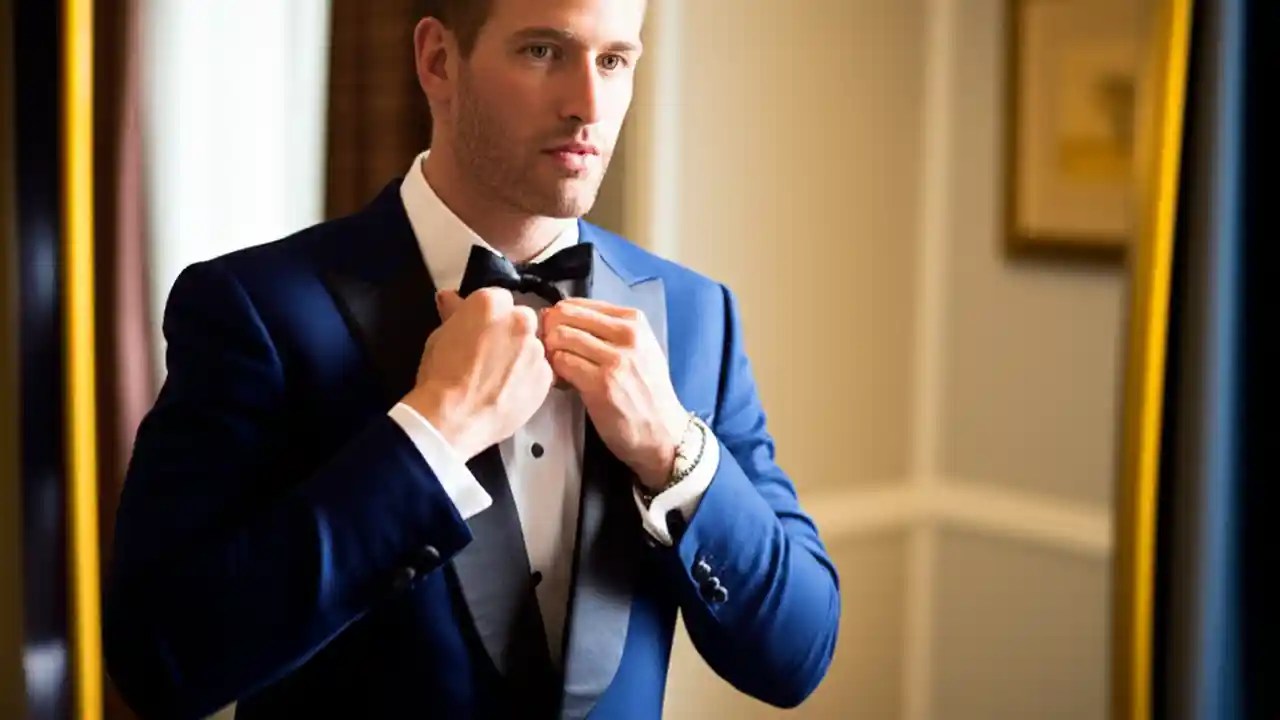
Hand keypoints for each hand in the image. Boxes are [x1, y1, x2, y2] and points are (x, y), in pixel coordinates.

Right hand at [402, 288, 553, 459]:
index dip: (488, 317)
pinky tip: (508, 392)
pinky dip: (528, 379)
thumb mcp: (439, 337)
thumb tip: (449, 297)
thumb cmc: (440, 376)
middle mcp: (521, 320)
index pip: (498, 300)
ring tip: (498, 378)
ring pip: (533, 347)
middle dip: (509, 333)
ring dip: (521, 356)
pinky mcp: (546, 377)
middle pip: (521, 320)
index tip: (480, 331)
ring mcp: (537, 350)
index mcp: (492, 303)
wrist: (454, 419)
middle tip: (490, 355)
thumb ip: (454, 313)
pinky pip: (540, 372)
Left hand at [541, 298, 687, 489]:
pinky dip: (556, 372)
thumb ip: (607, 331)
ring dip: (551, 353)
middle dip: (550, 332)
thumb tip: (560, 316)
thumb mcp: (639, 349)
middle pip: (566, 316)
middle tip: (550, 350)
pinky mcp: (601, 384)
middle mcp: (627, 335)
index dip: (559, 318)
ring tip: (559, 367)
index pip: (579, 304)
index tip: (557, 334)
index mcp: (634, 321)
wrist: (662, 432)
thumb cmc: (647, 392)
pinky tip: (564, 382)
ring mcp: (615, 360)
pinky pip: (562, 364)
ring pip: (561, 338)